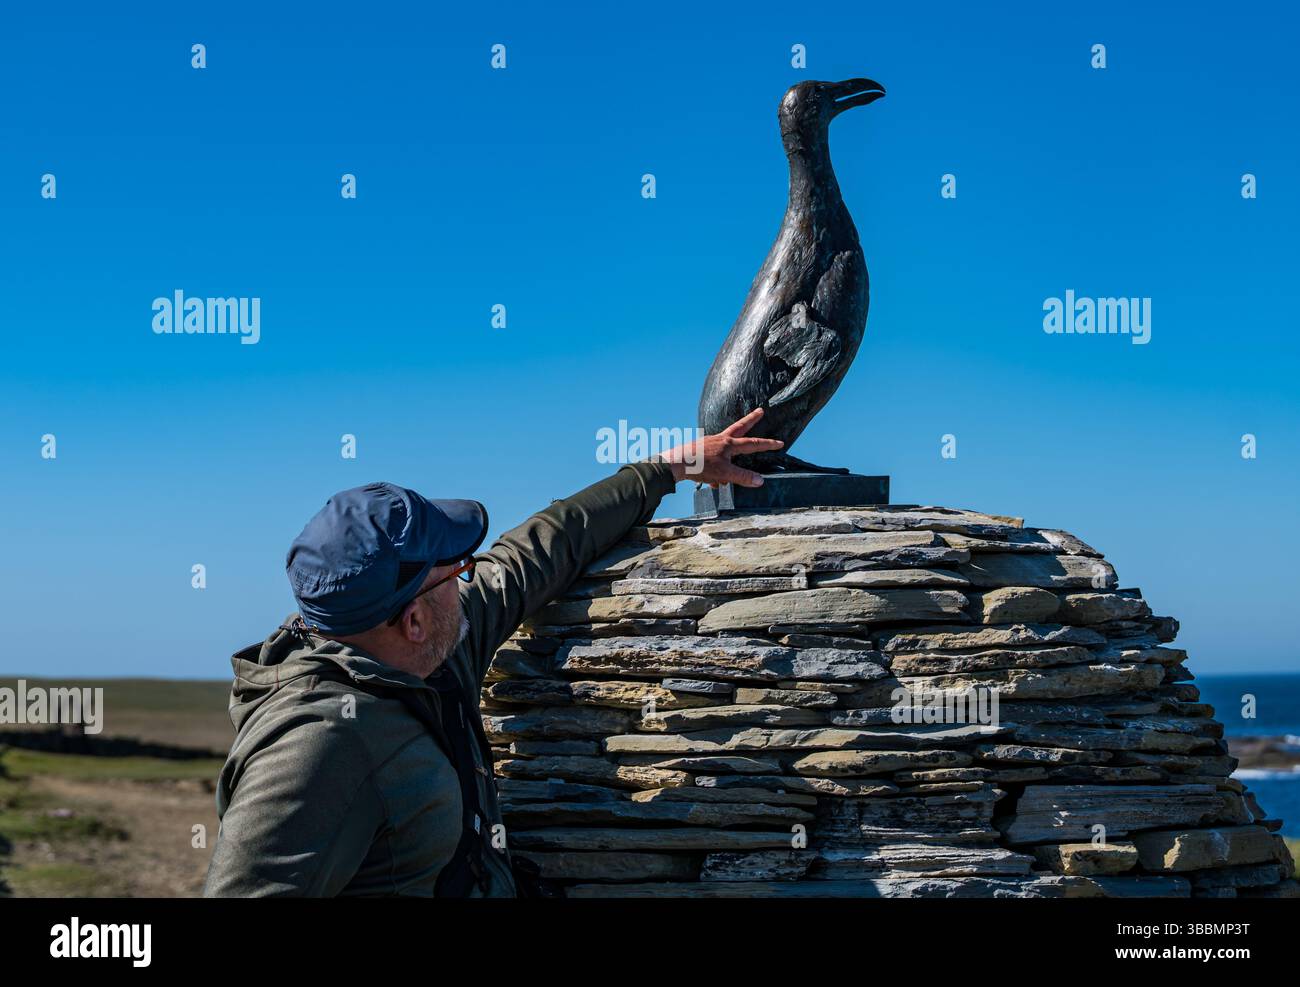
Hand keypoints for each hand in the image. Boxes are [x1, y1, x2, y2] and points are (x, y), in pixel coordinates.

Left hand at [657, 408, 783, 487]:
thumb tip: (760, 480)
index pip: (753, 444)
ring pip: (725, 447)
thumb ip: (742, 477)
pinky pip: (713, 459)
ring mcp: (709, 442)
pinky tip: (710, 481)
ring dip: (730, 457)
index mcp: (729, 444)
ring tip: (725, 475)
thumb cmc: (700, 466)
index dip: (767, 445)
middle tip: (760, 410)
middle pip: (740, 427)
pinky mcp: (700, 449)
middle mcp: (720, 439)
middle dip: (751, 420)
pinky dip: (715, 470)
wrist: (675, 463)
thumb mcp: (724, 474)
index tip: (780, 443)